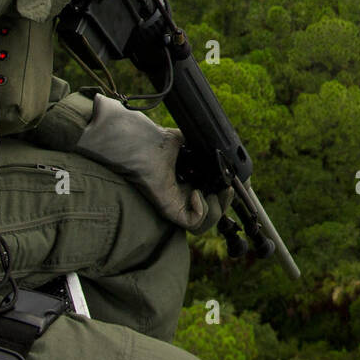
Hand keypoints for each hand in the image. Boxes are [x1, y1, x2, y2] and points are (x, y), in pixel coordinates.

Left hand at [74, 94, 232, 232]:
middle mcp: (180, 194)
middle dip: (228, 200)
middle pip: (214, 211)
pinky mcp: (166, 209)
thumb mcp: (179, 138)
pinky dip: (203, 210)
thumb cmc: (140, 136)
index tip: (240, 181)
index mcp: (183, 178)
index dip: (227, 191)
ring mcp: (173, 203)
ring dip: (218, 206)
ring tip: (215, 189)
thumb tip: (221, 143)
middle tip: (228, 185)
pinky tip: (196, 192)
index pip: (212, 194)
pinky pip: (193, 223)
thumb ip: (199, 144)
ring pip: (206, 223)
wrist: (119, 136)